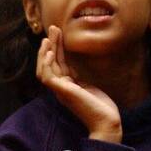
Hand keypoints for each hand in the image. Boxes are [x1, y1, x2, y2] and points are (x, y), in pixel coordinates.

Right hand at [35, 26, 121, 141]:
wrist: (106, 122)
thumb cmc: (102, 108)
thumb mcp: (91, 87)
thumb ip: (82, 78)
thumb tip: (80, 67)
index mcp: (67, 86)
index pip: (58, 64)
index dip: (57, 48)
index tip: (58, 34)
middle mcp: (60, 88)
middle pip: (49, 63)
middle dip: (50, 45)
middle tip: (53, 28)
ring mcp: (59, 90)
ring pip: (45, 68)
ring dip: (46, 51)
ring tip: (49, 36)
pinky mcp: (61, 91)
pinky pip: (48, 76)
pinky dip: (47, 63)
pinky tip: (50, 51)